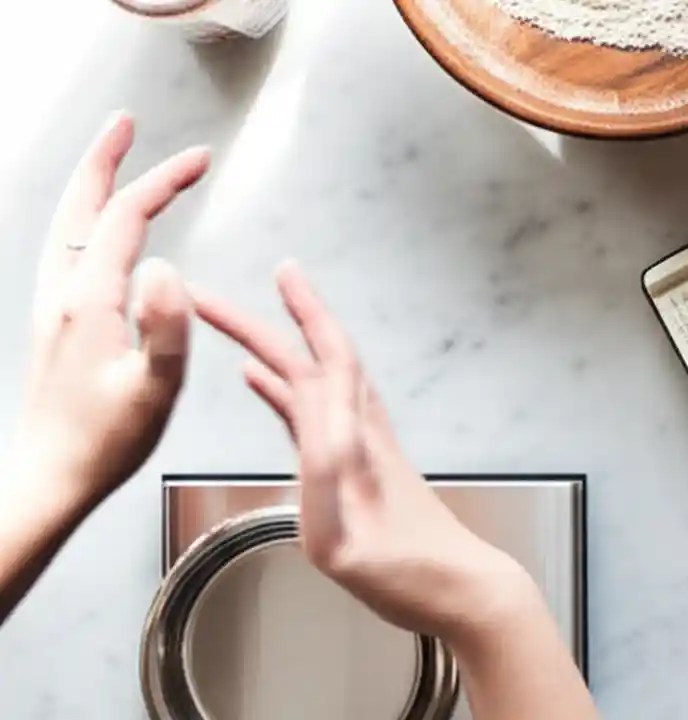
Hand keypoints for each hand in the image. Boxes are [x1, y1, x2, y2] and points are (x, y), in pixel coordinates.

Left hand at [16, 113, 208, 506]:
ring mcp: (53, 308)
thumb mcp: (153, 391)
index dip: (162, 181)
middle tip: (128, 123)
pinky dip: (84, 221)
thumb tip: (169, 265)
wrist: (50, 478)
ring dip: (90, 186)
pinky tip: (97, 234)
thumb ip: (165, 328)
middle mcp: (63, 295)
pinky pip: (65, 251)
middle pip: (80, 208)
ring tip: (112, 161)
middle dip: (107, 161)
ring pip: (67, 226)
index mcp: (90, 302)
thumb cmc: (106, 443)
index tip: (201, 158)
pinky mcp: (54, 326)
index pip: (126, 219)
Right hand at [191, 262, 535, 642]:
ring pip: (313, 383)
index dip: (305, 312)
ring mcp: (361, 449)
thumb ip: (326, 474)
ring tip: (234, 330)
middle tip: (213, 301)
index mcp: (355, 442)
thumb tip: (305, 410)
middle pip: (313, 361)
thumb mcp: (348, 535)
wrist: (461, 590)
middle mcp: (361, 434)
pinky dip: (284, 393)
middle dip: (267, 325)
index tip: (282, 271)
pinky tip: (263, 386)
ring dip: (275, 351)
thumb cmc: (408, 571)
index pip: (327, 358)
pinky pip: (313, 417)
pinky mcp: (359, 469)